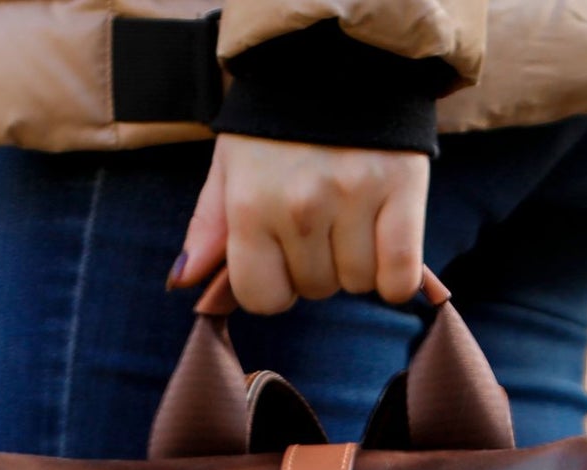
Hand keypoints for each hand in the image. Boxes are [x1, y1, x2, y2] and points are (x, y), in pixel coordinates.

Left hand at [169, 134, 427, 314]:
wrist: (341, 54)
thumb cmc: (278, 119)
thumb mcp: (231, 164)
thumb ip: (209, 226)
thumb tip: (184, 280)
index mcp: (251, 203)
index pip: (263, 298)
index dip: (276, 285)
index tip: (284, 256)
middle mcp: (300, 204)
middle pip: (315, 290)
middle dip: (318, 265)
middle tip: (323, 218)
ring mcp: (353, 197)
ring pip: (358, 284)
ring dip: (358, 264)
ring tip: (352, 216)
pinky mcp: (402, 190)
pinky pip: (399, 277)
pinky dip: (395, 275)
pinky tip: (386, 242)